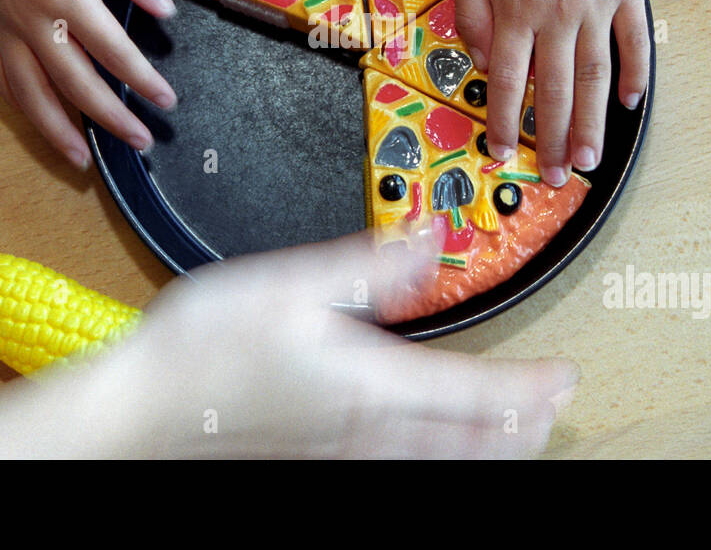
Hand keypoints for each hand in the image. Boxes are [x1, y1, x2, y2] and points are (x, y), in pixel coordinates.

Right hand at [0, 0, 177, 168]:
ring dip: (58, 132)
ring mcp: (6, 27)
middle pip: (75, 85)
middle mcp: (33, 20)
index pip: (113, 52)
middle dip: (110, 119)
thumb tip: (164, 11)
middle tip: (140, 140)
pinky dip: (23, 106)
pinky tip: (41, 121)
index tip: (166, 101)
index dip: (142, 80)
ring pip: (31, 94)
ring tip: (82, 160)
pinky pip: (4, 78)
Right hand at [0, 231, 577, 458]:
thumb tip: (428, 239)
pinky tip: (435, 451)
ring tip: (518, 433)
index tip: (565, 375)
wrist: (145, 408)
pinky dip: (443, 459)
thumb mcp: (289, 282)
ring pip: (444, 461)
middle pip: (472, 441)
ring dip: (492, 447)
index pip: (477, 392)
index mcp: (371, 381)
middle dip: (523, 423)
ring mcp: (345, 451)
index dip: (531, 385)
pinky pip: (405, 470)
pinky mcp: (320, 457)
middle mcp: (368, 428)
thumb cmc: (205, 347)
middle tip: (553, 404)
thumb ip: (368, 265)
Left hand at [453, 0, 650, 184]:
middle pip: (557, 91)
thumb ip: (471, 14)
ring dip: (594, 122)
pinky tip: (631, 103)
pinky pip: (634, 41)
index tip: (504, 153)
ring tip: (592, 158)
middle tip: (558, 176)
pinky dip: (635, 74)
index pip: (510, 82)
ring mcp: (597, 4)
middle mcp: (558, 15)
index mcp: (516, 10)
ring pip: (596, 76)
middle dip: (555, 140)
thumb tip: (484, 62)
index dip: (506, 123)